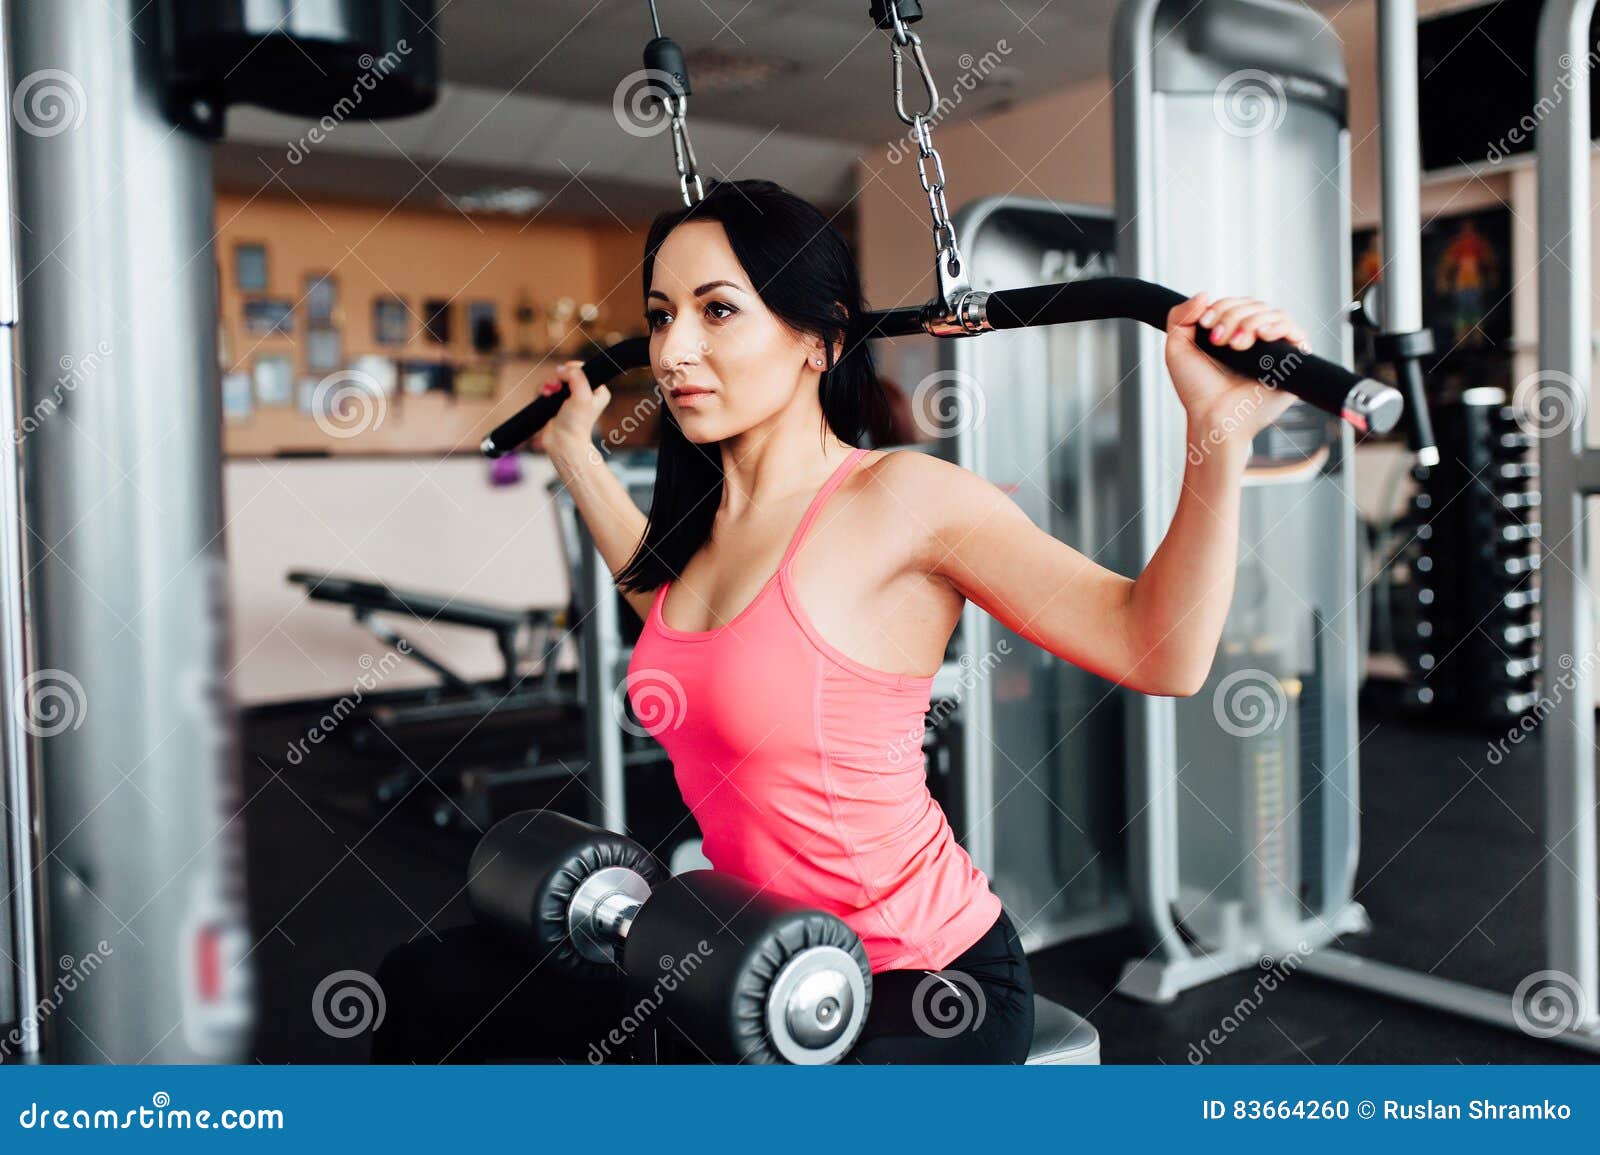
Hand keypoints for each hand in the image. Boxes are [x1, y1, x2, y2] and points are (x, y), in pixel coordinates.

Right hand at [531, 359, 611, 455]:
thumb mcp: (582, 396)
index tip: (565, 375)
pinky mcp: (557, 404)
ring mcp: (570, 399)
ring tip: (548, 393)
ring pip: (556, 381)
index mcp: (598, 391)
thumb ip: (575, 376)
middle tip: (556, 387)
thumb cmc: (576, 424)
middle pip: (568, 373)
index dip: (572, 369)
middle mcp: (585, 393)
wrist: (563, 443)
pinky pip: (548, 390)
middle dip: (558, 378)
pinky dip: (544, 391)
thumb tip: (562, 369)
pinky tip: (544, 396)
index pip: (584, 369)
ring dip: (549, 384)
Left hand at [1165, 293, 1302, 448]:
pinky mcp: (1292, 361)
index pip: (1236, 303)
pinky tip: (1262, 336)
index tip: (1205, 325)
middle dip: (1233, 316)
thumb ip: (1181, 315)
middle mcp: (1256, 338)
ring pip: (1273, 314)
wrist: (1213, 416)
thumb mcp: (1177, 347)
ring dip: (1251, 322)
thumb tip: (1205, 294)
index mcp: (1233, 332)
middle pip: (1254, 305)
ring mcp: (1275, 349)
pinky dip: (1278, 327)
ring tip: (1235, 344)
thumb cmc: (1197, 389)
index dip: (1221, 307)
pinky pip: (1294, 331)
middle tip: (1218, 340)